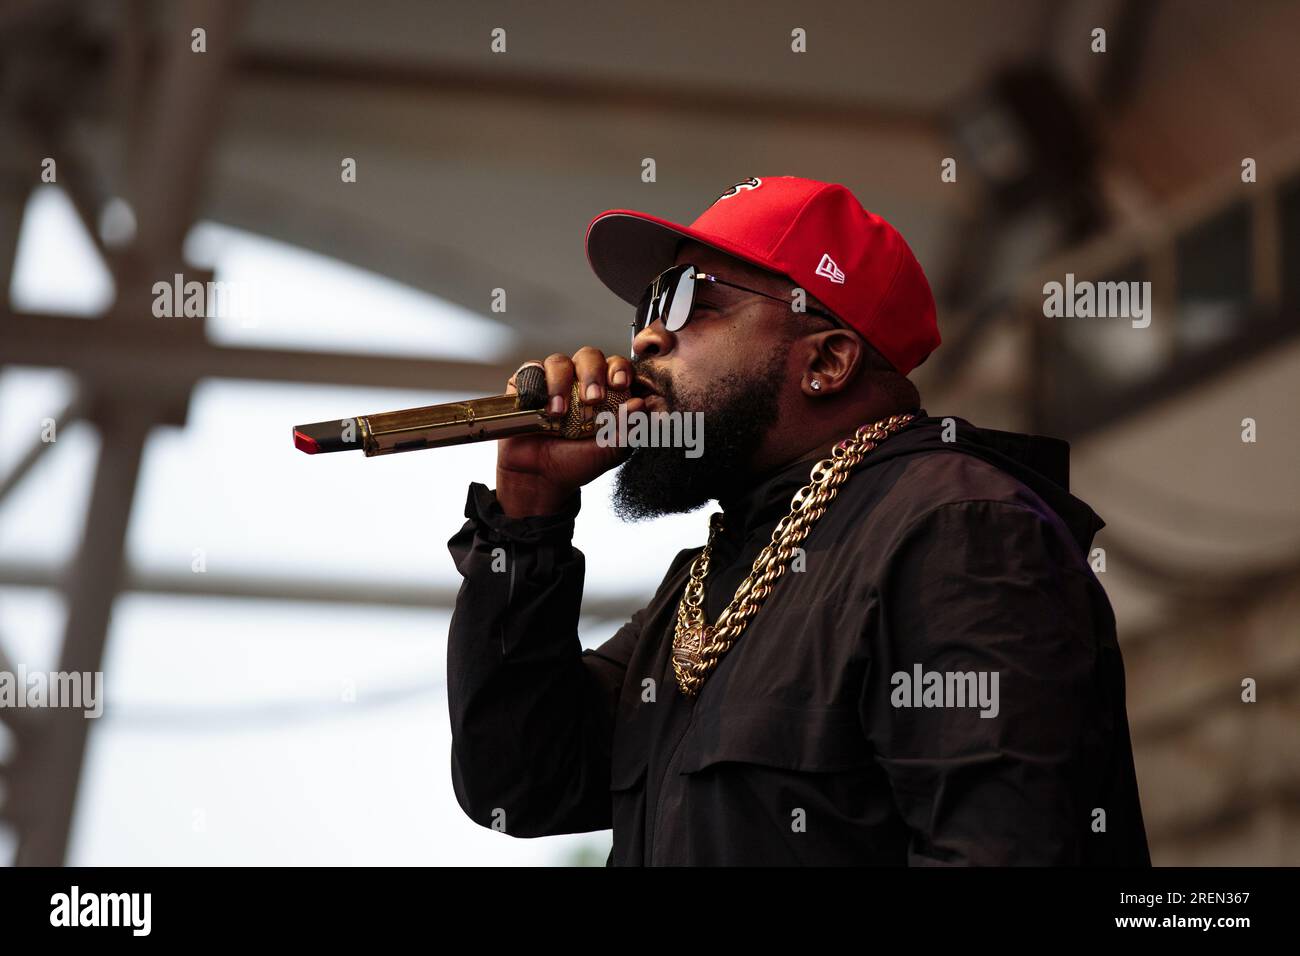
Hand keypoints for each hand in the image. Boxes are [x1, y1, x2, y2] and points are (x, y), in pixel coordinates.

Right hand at [496, 347, 645, 516]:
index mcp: (605, 390)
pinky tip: (539, 405)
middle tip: (592, 399)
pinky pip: (530, 371)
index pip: (616, 366)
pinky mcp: (526, 385)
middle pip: (589, 356)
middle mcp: (579, 380)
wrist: (540, 478)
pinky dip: (535, 385)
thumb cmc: (575, 462)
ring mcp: (552, 380)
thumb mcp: (609, 451)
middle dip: (593, 374)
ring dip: (561, 384)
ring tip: (559, 412)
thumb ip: (627, 428)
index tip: (620, 384)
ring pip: (559, 362)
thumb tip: (639, 404)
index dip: (619, 369)